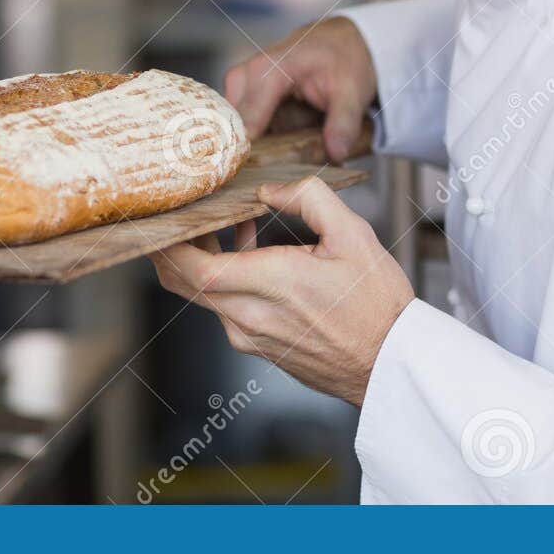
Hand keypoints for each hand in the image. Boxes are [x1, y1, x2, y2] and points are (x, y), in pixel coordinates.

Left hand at [149, 177, 413, 405]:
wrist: (390, 363)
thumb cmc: (376, 305)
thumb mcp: (354, 234)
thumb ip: (309, 197)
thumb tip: (270, 189)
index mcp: (271, 284)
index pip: (195, 268)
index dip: (168, 243)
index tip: (164, 216)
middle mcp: (250, 317)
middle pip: (185, 281)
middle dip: (173, 245)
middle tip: (182, 212)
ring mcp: (250, 336)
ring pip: (203, 294)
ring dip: (205, 257)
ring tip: (231, 224)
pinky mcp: (256, 347)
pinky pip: (224, 308)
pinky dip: (224, 278)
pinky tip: (251, 253)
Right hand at [224, 17, 375, 162]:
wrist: (343, 38)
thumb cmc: (345, 58)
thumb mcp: (353, 90)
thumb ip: (344, 123)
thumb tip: (335, 153)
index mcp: (269, 70)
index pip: (246, 119)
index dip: (247, 151)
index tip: (253, 177)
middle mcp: (249, 73)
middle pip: (231, 122)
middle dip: (243, 149)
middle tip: (262, 174)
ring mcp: (245, 81)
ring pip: (232, 122)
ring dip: (246, 142)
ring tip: (267, 163)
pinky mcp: (248, 91)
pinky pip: (241, 118)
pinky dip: (253, 135)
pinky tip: (269, 149)